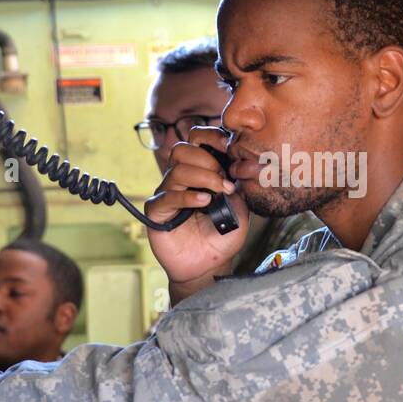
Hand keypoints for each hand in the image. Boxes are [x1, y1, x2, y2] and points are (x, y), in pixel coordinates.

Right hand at [145, 127, 248, 301]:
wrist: (211, 264)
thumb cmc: (225, 234)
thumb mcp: (241, 205)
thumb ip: (240, 184)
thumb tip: (245, 163)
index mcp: (200, 169)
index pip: (197, 139)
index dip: (211, 137)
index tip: (230, 147)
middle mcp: (181, 178)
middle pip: (182, 149)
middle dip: (207, 160)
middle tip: (225, 180)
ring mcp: (167, 193)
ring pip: (177, 170)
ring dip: (203, 178)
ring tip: (219, 193)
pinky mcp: (157, 211)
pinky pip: (168, 196)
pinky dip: (188, 196)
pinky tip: (205, 202)